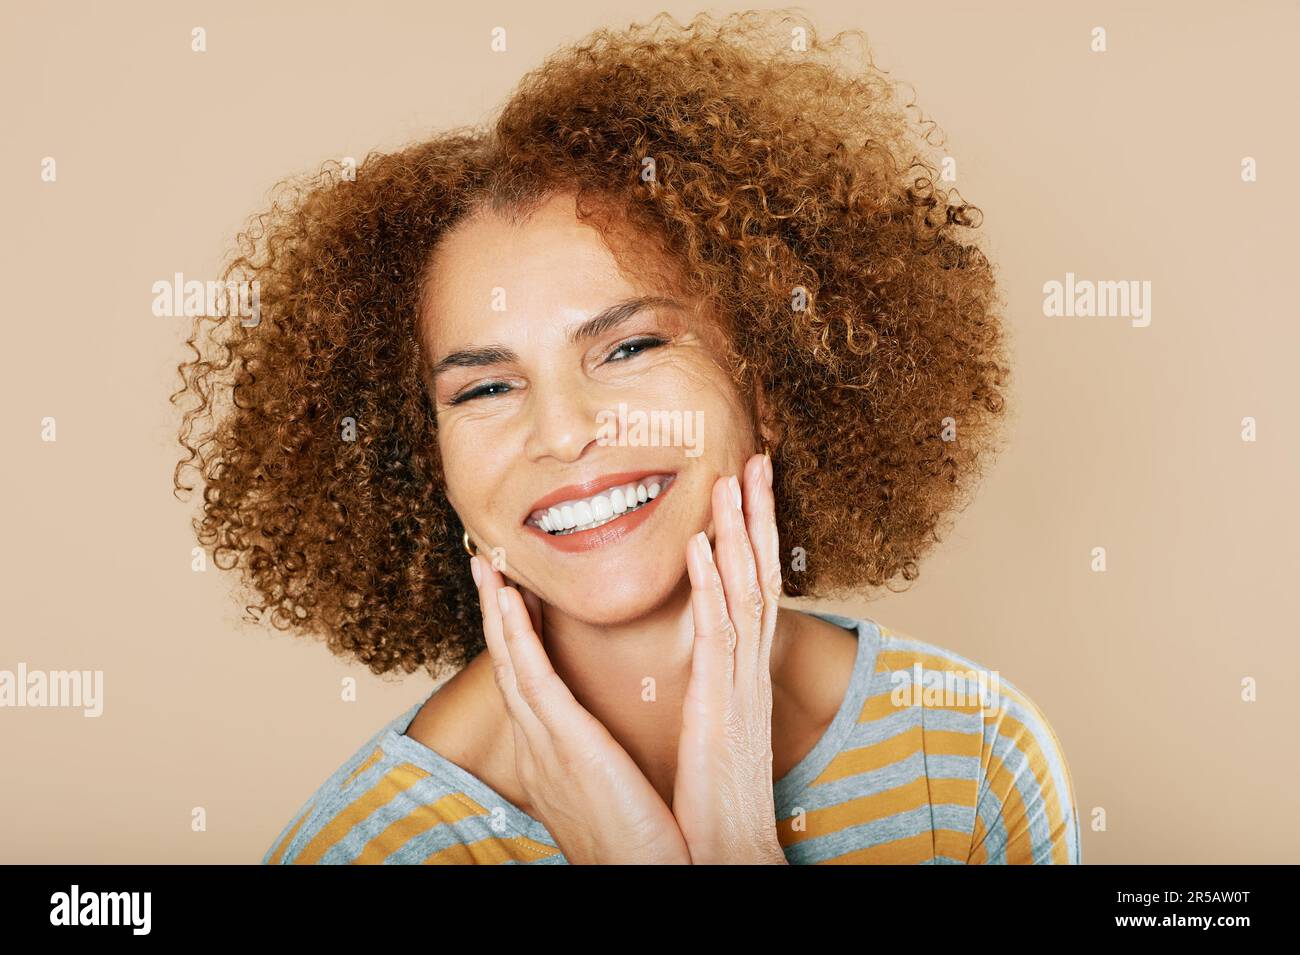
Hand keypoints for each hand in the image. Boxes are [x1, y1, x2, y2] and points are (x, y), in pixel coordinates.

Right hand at [470, 554, 691, 864]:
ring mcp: (544, 747)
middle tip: (485, 562)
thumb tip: (594, 739)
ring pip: (510, 662)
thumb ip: (594, 760)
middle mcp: (536, 748)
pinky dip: (517, 634)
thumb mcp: (608, 793)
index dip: (513, 635)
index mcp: (549, 756)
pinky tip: (510, 598)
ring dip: (496, 610)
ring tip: (487, 563)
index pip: (525, 682)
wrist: (650, 881)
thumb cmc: (641, 847)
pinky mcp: (567, 748)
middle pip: (506, 666)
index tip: (513, 593)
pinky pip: (534, 679)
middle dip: (493, 613)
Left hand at [671, 452, 788, 863]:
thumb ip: (715, 687)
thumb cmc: (718, 794)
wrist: (731, 848)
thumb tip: (707, 663)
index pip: (756, 587)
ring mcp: (742, 683)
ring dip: (739, 533)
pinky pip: (719, 633)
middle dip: (758, 516)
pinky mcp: (722, 703)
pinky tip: (702, 546)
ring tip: (730, 480)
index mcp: (745, 672)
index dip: (755, 536)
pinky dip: (712, 585)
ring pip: (748, 591)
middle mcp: (751, 668)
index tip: (749, 490)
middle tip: (756, 461)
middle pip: (762, 575)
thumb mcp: (717, 726)